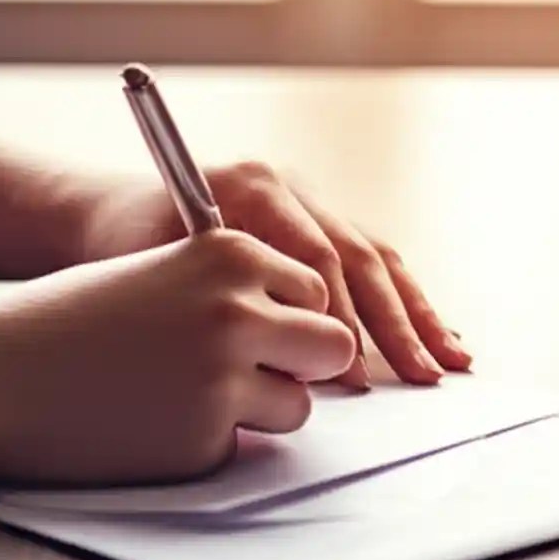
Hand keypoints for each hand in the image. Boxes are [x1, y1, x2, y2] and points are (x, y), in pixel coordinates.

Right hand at [0, 230, 353, 485]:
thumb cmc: (66, 321)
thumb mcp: (159, 274)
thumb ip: (232, 294)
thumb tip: (305, 332)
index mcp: (231, 254)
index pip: (318, 289)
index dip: (291, 317)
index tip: (261, 331)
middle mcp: (240, 311)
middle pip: (334, 349)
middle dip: (303, 366)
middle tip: (257, 375)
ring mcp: (226, 380)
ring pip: (298, 408)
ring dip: (257, 410)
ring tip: (182, 397)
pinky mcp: (204, 440)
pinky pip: (240, 448)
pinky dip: (206, 443)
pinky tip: (149, 425)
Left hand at [82, 162, 471, 387]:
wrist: (110, 215)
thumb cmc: (125, 245)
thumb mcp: (156, 264)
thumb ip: (220, 296)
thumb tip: (281, 350)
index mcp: (254, 186)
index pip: (317, 255)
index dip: (340, 316)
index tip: (353, 368)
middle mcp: (291, 190)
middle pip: (359, 256)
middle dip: (394, 322)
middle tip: (419, 373)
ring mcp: (309, 208)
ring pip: (377, 260)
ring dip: (416, 314)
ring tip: (448, 360)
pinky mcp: (317, 230)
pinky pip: (372, 265)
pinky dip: (404, 304)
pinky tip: (436, 335)